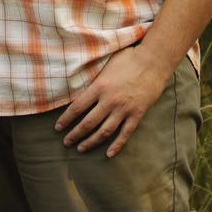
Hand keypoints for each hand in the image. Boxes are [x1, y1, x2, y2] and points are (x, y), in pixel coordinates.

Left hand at [54, 45, 169, 157]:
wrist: (153, 61)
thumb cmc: (128, 58)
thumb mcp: (106, 63)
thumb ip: (95, 77)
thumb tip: (80, 82)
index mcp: (99, 86)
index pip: (77, 107)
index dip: (66, 119)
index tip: (58, 127)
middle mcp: (109, 101)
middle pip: (88, 123)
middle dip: (75, 134)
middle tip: (66, 142)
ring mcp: (124, 109)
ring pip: (104, 131)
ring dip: (91, 142)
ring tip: (81, 148)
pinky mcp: (137, 114)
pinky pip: (125, 134)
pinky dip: (116, 145)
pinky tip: (108, 154)